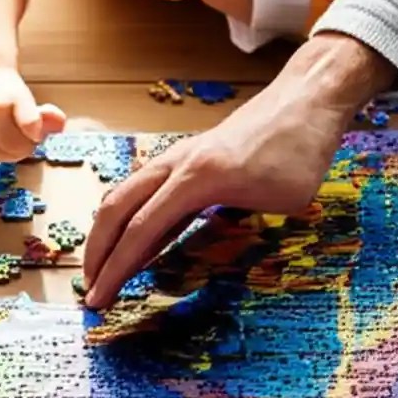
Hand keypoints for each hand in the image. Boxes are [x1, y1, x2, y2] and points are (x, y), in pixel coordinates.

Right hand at [0, 63, 65, 163]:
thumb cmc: (11, 92)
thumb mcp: (31, 100)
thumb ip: (49, 116)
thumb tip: (59, 127)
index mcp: (13, 98)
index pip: (29, 123)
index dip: (35, 134)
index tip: (36, 135)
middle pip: (10, 145)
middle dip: (23, 149)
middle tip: (26, 143)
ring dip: (7, 156)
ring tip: (12, 145)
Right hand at [82, 34, 395, 307]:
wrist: (307, 98)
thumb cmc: (302, 148)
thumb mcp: (282, 202)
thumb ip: (243, 227)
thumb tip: (215, 252)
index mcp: (196, 178)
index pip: (140, 230)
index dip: (115, 269)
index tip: (100, 300)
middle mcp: (176, 165)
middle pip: (114, 209)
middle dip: (96, 252)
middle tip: (90, 291)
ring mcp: (179, 158)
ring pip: (124, 195)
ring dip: (107, 233)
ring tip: (103, 269)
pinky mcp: (188, 159)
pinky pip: (145, 192)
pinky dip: (131, 219)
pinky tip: (136, 243)